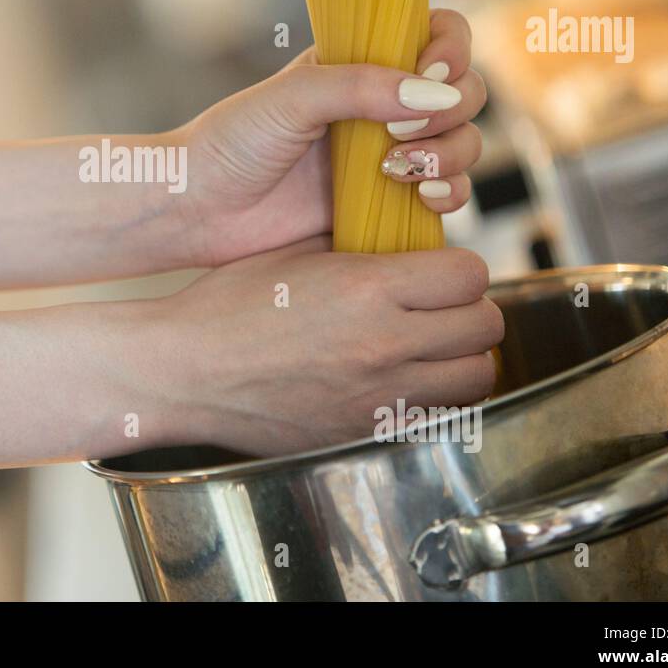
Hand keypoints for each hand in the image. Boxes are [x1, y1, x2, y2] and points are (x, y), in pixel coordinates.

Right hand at [131, 237, 501, 456]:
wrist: (183, 372)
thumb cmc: (225, 308)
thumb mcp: (292, 253)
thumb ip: (356, 241)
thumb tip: (398, 235)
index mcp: (367, 289)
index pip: (469, 274)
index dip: (460, 269)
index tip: (442, 271)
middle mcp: (383, 345)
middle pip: (485, 326)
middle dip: (469, 310)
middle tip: (442, 307)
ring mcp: (377, 397)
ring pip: (475, 378)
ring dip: (461, 358)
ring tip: (433, 347)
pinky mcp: (364, 432)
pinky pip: (434, 417)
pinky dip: (432, 399)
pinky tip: (403, 382)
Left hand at [175, 10, 485, 266]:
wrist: (201, 208)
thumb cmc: (233, 142)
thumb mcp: (292, 97)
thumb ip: (360, 86)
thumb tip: (433, 93)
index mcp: (361, 61)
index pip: (436, 33)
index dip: (450, 48)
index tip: (430, 69)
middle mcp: (384, 105)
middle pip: (463, 90)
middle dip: (453, 107)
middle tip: (398, 132)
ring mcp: (391, 155)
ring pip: (464, 142)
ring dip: (451, 153)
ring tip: (398, 169)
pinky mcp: (389, 204)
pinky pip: (449, 193)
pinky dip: (450, 193)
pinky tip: (421, 196)